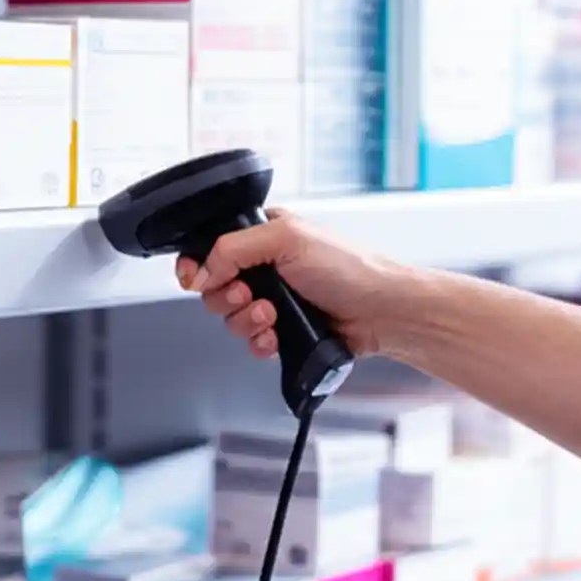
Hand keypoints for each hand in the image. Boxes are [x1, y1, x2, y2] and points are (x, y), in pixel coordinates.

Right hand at [175, 210, 399, 358]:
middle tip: (250, 294)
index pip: (211, 249)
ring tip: (273, 316)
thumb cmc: (349, 267)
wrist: (382, 312)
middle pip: (214, 288)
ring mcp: (274, 301)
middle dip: (227, 297)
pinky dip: (259, 343)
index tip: (198, 278)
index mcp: (262, 236)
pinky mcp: (283, 332)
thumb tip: (203, 269)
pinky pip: (252, 343)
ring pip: (231, 319)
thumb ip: (233, 248)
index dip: (198, 266)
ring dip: (247, 321)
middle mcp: (265, 268)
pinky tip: (276, 338)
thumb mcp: (285, 238)